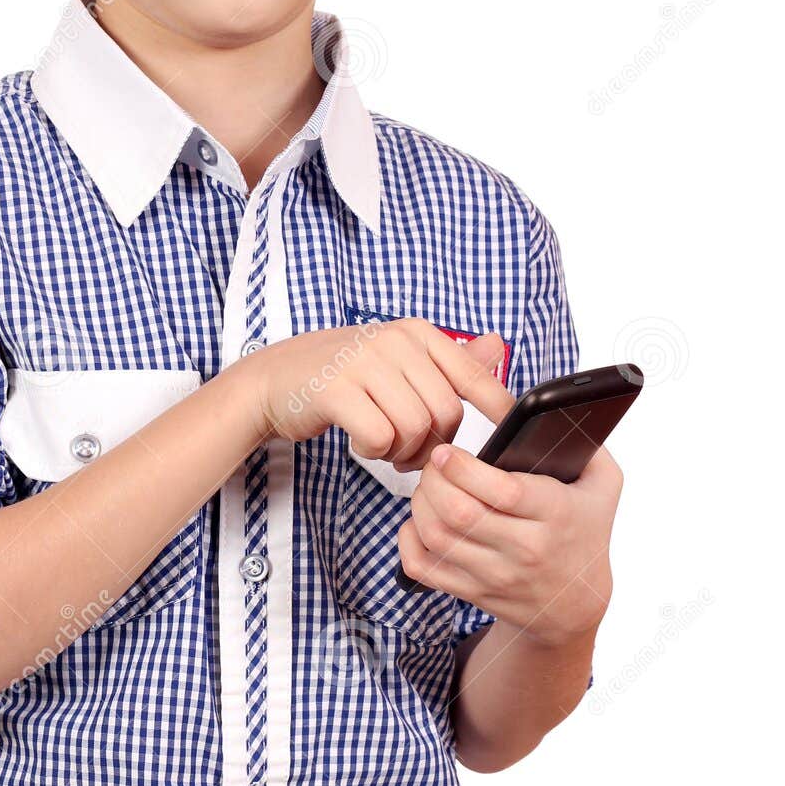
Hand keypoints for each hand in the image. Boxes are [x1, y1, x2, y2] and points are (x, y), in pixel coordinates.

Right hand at [251, 319, 506, 472]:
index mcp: (416, 333)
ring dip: (402, 452)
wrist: (275, 380)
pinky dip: (374, 450)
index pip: (472, 375)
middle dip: (433, 445)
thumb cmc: (343, 377)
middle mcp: (393, 341)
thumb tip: (497, 345)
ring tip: (384, 444)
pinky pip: (380, 437)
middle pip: (446, 413)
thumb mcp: (398, 360)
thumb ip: (448, 361)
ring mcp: (363, 362)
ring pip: (415, 429)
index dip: (497, 409)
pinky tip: (361, 441)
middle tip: (410, 450)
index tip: (510, 434)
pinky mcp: (336, 390)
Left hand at [397, 422, 623, 646]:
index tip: (446, 452)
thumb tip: (555, 405)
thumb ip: (586, 443)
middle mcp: (525, 549)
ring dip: (420, 504)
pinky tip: (419, 522)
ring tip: (429, 487)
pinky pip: (423, 568)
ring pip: (437, 537)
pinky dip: (409, 540)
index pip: (503, 492)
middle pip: (459, 512)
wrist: (575, 604)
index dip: (463, 468)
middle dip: (434, 480)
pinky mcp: (473, 593)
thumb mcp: (602, 485)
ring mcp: (497, 576)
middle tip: (434, 465)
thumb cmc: (584, 532)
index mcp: (555, 514)